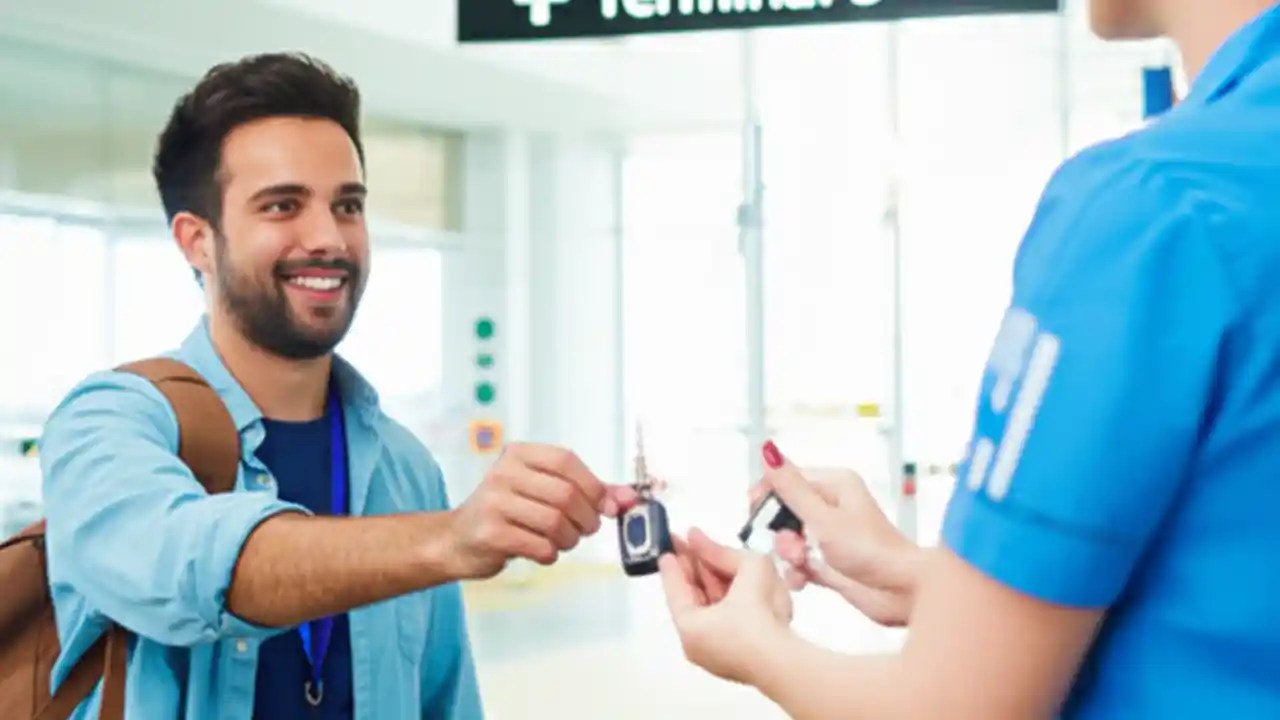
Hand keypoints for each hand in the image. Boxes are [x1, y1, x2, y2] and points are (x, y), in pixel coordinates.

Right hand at [445, 443, 639, 578]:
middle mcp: (503, 473)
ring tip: (563, 541)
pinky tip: (542, 551)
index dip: (593, 485)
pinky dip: (550, 553)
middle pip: (565, 494)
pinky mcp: (489, 533)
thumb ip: (586, 492)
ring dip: (569, 539)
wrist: (457, 540)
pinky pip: (539, 545)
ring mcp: (493, 502)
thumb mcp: (542, 493)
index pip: (566, 460)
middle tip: (585, 529)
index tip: (607, 506)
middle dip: (586, 518)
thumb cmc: (506, 514)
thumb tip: (628, 498)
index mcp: (519, 455)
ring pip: (555, 522)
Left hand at [659, 528, 791, 684]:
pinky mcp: (738, 658)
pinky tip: (732, 584)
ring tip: (708, 557)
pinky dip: (726, 602)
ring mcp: (718, 654)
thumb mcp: (748, 569)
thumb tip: (696, 537)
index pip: (675, 589)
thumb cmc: (761, 614)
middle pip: (692, 599)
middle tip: (688, 544)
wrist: (788, 662)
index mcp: (689, 627)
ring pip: (710, 611)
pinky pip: (725, 623)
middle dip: (692, 570)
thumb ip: (720, 551)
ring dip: (709, 584)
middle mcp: (697, 644)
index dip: (673, 564)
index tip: (669, 544)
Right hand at [752, 442, 922, 625]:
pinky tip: (802, 581)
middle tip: (791, 547)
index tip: (756, 514)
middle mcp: (831, 506)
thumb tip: (768, 450)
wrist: (902, 592)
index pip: (785, 480)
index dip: (767, 497)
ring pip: (788, 538)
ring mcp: (829, 535)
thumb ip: (791, 488)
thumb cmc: (870, 549)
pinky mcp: (829, 561)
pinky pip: (798, 561)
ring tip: (801, 565)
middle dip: (779, 532)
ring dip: (788, 554)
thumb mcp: (823, 518)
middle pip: (783, 511)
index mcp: (834, 485)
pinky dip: (796, 571)